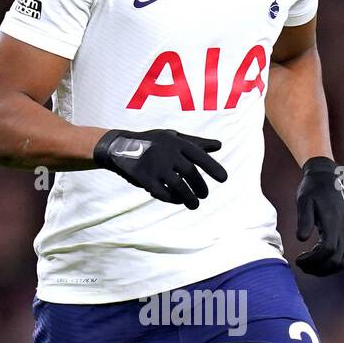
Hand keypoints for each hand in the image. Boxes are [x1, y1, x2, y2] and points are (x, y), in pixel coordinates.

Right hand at [93, 128, 227, 208]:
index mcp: (176, 142)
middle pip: (190, 173)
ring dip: (189, 198)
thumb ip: (196, 142)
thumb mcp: (173, 137)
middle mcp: (167, 153)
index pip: (199, 155)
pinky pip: (163, 193)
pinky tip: (177, 200)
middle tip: (204, 194)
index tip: (224, 179)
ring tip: (194, 205)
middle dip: (200, 186)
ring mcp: (155, 166)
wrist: (120, 147)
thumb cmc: (153, 142)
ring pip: (178, 186)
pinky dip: (172, 199)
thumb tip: (219, 145)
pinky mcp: (144, 178)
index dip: (212, 167)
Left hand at [295, 156, 343, 275]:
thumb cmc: (312, 189)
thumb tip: (301, 239)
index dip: (313, 260)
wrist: (327, 179)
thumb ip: (304, 219)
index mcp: (333, 222)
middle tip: (301, 264)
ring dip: (326, 269)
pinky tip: (318, 259)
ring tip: (309, 265)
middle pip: (337, 260)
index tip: (298, 259)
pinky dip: (333, 264)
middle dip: (318, 268)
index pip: (328, 250)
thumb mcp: (303, 201)